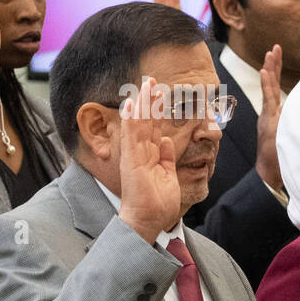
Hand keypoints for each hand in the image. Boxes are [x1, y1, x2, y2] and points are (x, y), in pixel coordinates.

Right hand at [117, 78, 181, 242]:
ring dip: (143, 103)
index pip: (154, 128)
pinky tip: (132, 104)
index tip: (161, 93)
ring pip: (139, 124)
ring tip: (146, 84)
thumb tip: (168, 142)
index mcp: (150, 156)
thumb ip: (167, 158)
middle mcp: (141, 153)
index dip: (157, 110)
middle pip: (146, 121)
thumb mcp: (169, 177)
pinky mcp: (131, 160)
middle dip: (150, 100)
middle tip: (152, 79)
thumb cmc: (157, 204)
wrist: (148, 220)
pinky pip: (131, 136)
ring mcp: (135, 156)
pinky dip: (131, 119)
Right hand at [255, 43, 282, 189]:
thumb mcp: (297, 138)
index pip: (276, 89)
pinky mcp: (268, 121)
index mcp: (275, 115)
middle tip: (275, 47)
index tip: (277, 56)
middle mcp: (270, 113)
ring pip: (268, 89)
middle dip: (273, 65)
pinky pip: (267, 99)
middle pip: (271, 84)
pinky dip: (265, 84)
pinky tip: (264, 71)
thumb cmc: (284, 161)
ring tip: (270, 53)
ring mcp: (268, 116)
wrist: (269, 175)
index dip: (276, 73)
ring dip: (269, 70)